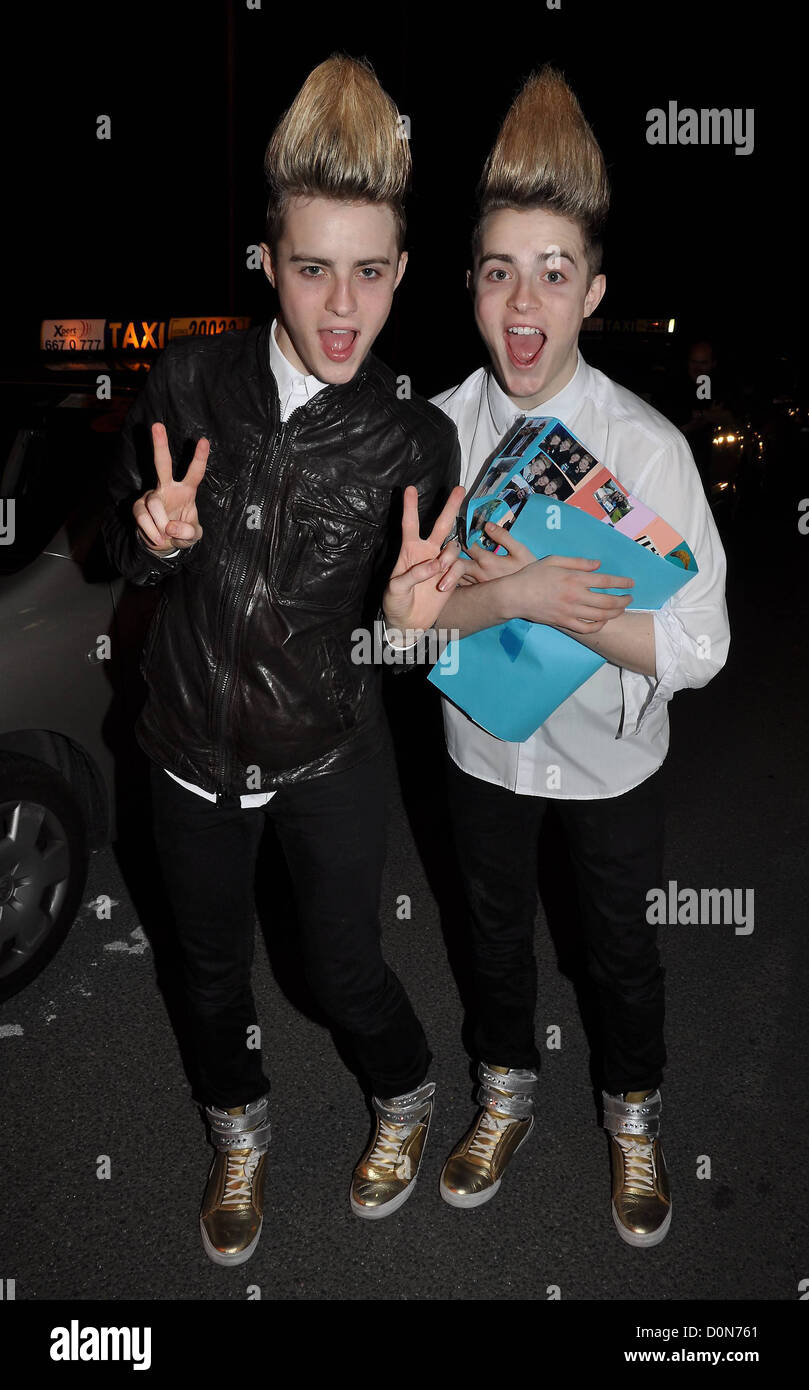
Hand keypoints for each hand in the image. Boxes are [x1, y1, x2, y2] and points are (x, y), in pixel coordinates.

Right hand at [132, 422, 208, 550]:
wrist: (163, 544)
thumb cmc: (182, 533)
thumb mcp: (192, 536)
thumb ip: (188, 533)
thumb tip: (170, 528)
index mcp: (186, 491)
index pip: (195, 472)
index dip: (199, 458)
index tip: (204, 440)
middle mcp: (168, 487)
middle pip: (162, 464)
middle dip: (160, 445)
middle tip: (157, 425)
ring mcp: (151, 495)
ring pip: (154, 504)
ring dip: (161, 525)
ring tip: (165, 537)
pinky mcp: (138, 506)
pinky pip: (143, 517)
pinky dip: (151, 531)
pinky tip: (157, 538)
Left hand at [382, 483, 467, 635]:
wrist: (407, 623)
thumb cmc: (395, 602)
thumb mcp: (396, 589)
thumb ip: (413, 575)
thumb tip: (435, 564)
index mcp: (409, 550)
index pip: (410, 524)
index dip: (410, 507)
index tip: (410, 489)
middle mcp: (427, 552)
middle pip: (441, 525)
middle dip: (450, 507)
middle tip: (460, 489)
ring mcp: (440, 564)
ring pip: (453, 547)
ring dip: (448, 556)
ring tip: (439, 570)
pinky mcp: (451, 577)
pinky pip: (458, 567)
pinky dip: (452, 575)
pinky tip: (442, 587)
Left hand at [447, 519, 536, 584]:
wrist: (532, 595)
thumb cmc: (527, 571)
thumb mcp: (519, 551)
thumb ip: (503, 536)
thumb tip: (487, 525)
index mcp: (487, 561)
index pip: (466, 545)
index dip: (463, 536)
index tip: (463, 531)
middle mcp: (478, 574)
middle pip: (456, 562)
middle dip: (453, 553)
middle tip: (454, 546)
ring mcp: (477, 585)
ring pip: (457, 574)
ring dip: (454, 565)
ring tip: (454, 558)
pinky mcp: (478, 593)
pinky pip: (461, 585)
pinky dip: (458, 577)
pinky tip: (460, 571)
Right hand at [505, 556, 633, 633]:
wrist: (514, 596)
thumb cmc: (532, 575)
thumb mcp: (554, 560)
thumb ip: (577, 562)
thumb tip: (598, 565)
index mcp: (574, 578)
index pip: (605, 581)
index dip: (622, 583)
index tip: (631, 583)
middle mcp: (575, 596)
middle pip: (607, 601)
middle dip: (623, 600)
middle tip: (629, 598)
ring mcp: (570, 611)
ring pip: (600, 616)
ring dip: (615, 613)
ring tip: (621, 609)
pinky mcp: (563, 622)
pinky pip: (586, 628)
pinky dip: (598, 626)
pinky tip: (603, 621)